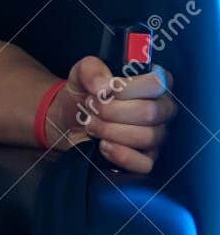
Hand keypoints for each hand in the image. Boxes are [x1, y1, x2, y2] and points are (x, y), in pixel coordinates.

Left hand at [48, 56, 175, 174]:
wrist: (71, 119)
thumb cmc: (87, 93)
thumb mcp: (82, 73)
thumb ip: (92, 70)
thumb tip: (103, 86)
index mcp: (156, 84)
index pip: (157, 84)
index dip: (126, 89)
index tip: (102, 91)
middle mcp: (163, 109)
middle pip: (150, 113)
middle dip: (112, 112)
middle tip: (92, 108)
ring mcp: (158, 136)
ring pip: (147, 137)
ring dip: (111, 131)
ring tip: (92, 125)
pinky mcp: (147, 159)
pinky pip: (145, 163)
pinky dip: (121, 155)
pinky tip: (103, 145)